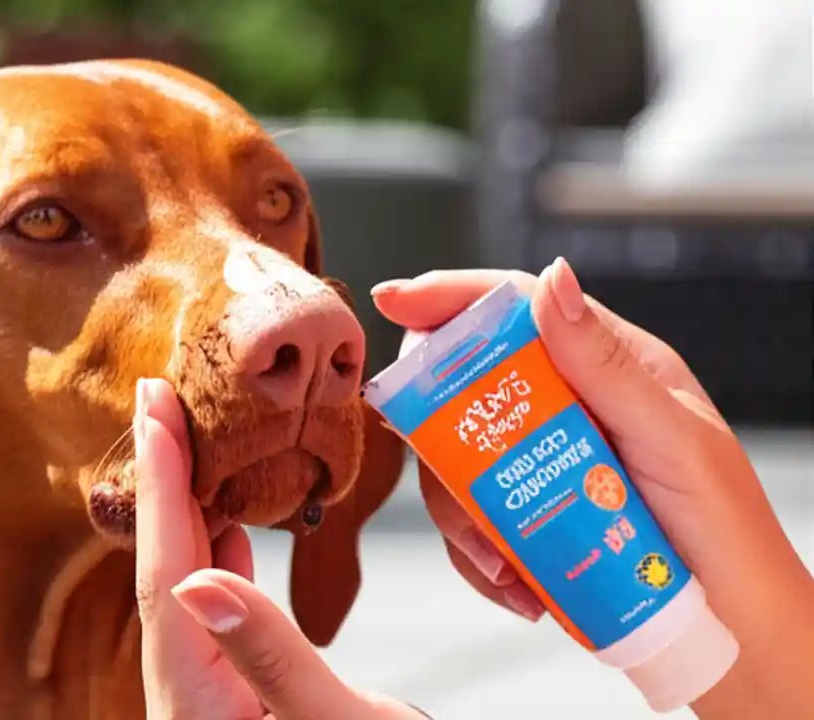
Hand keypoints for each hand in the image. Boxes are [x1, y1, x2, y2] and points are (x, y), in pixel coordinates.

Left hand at [132, 378, 425, 718]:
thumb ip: (269, 657)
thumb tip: (199, 581)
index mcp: (200, 705)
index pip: (168, 574)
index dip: (161, 484)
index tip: (153, 406)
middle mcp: (192, 699)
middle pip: (164, 571)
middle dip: (164, 481)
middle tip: (162, 397)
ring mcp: (215, 700)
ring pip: (188, 588)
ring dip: (190, 513)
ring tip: (193, 444)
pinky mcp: (242, 701)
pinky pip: (217, 612)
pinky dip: (223, 557)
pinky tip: (232, 529)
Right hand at [371, 260, 813, 717]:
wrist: (729, 627)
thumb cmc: (723, 526)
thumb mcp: (669, 435)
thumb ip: (604, 362)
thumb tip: (553, 278)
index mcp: (605, 365)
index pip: (517, 309)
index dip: (449, 298)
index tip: (393, 301)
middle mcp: (564, 406)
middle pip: (466, 391)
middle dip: (444, 444)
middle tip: (458, 486)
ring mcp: (540, 461)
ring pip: (457, 466)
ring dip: (465, 519)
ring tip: (504, 564)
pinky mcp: (526, 515)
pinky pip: (472, 525)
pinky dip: (481, 561)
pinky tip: (519, 588)